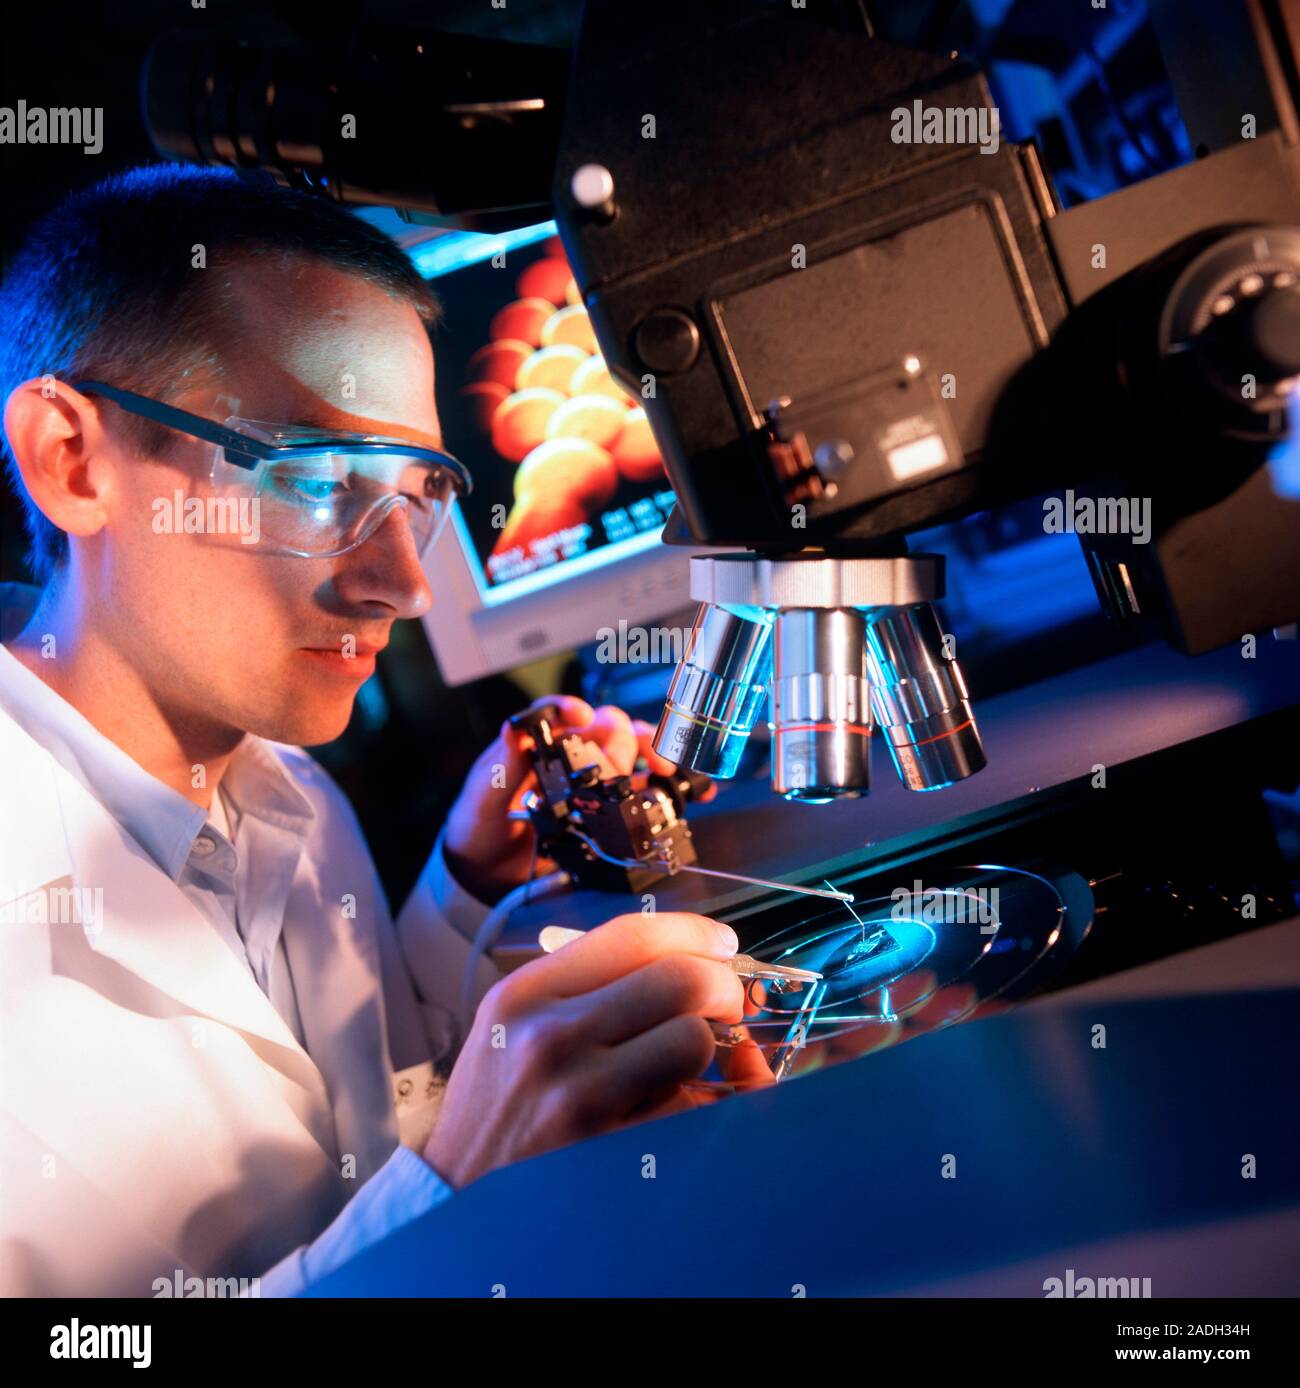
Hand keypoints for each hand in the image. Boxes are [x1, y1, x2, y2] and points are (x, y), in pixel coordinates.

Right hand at [422, 913, 745, 1187]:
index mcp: (526, 995)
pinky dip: (701, 1107)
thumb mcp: (513, 1029)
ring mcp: (581, 1096)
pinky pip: (691, 1110)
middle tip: (724, 1005)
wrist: (457, 1203)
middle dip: (721, 988)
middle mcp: (550, 1037)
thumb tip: (690, 964)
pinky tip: (682, 1109)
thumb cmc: (496, 1111)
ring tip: (689, 1063)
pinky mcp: (611, 1152)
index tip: (720, 944)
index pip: (634, 935)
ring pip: (693, 1040)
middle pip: (680, 980)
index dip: (695, 932)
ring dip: (707, 1051)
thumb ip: (587, 988)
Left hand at [442, 694, 709, 902]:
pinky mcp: (611, 811)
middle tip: (619, 763)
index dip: (574, 709)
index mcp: (536, 747)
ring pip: (633, 752)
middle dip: (619, 738)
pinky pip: (646, 790)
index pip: (560, 712)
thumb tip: (513, 728)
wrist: (487, 879)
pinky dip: (672, 786)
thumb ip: (499, 767)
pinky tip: (692, 789)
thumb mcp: (480, 801)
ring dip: (653, 753)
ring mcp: (593, 783)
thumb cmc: (477, 832)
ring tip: (664, 767)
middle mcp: (569, 757)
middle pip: (606, 728)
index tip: (582, 717)